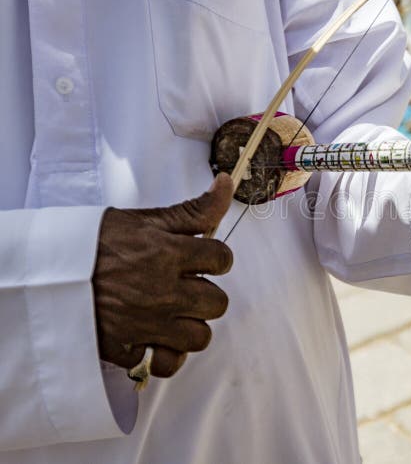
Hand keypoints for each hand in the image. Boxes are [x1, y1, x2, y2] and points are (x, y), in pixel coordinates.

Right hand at [92, 174, 234, 377]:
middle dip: (206, 294)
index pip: (221, 259)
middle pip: (217, 303)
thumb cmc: (95, 241)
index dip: (216, 258)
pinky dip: (167, 356)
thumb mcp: (146, 219)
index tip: (202, 259)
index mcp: (168, 254)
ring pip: (199, 337)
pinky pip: (166, 364)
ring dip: (191, 326)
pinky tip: (159, 340)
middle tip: (186, 287)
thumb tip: (227, 183)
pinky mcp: (127, 348)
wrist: (47, 270)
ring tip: (174, 314)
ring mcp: (146, 323)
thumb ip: (193, 209)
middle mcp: (163, 291)